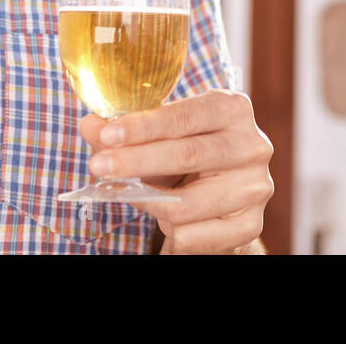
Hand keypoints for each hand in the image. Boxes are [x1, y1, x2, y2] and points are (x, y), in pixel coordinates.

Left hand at [78, 89, 273, 253]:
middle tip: (98, 165)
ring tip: (132, 196)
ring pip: (187, 204)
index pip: (185, 116)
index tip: (107, 134)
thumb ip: (125, 130)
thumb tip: (90, 125)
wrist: (224, 193)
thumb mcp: (160, 136)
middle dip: (136, 161)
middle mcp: (252, 145)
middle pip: (187, 155)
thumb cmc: (189, 156)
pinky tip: (165, 221)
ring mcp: (255, 187)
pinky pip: (195, 236)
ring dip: (148, 203)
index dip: (143, 126)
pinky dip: (170, 232)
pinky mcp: (252, 224)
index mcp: (233, 109)